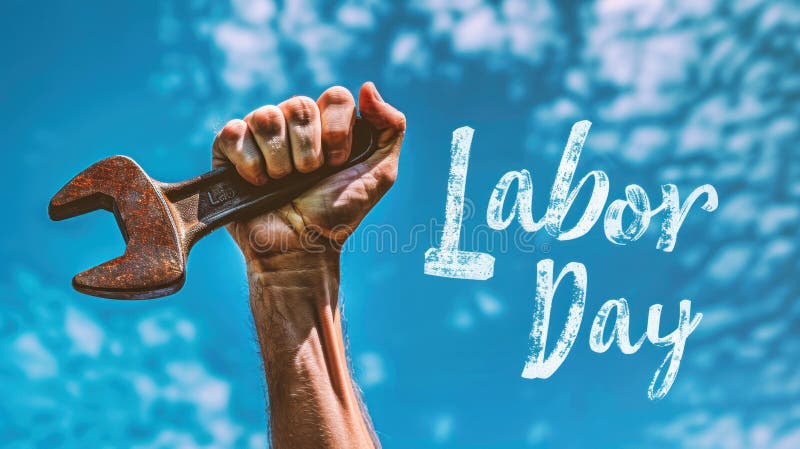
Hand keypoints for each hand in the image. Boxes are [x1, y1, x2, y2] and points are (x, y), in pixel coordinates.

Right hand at [211, 82, 405, 261]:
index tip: (336, 164)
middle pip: (300, 105)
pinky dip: (250, 164)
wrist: (300, 246)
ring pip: (267, 117)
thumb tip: (367, 87)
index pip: (336, 97)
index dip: (337, 132)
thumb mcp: (380, 174)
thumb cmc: (337, 213)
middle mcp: (293, 122)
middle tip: (308, 177)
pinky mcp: (228, 148)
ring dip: (280, 161)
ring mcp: (259, 132)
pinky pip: (234, 132)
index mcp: (327, 122)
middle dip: (309, 152)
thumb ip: (391, 128)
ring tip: (282, 183)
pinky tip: (258, 183)